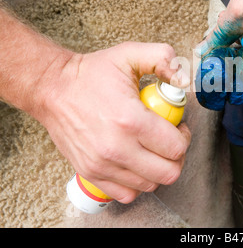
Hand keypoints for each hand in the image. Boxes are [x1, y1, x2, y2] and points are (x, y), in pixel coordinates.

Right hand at [36, 42, 190, 203]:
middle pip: (167, 172)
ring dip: (158, 169)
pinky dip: (138, 182)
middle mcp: (117, 148)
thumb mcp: (130, 54)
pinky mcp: (91, 173)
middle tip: (169, 140)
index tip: (178, 126)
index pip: (176, 147)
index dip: (184, 137)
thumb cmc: (91, 74)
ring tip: (152, 148)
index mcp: (131, 120)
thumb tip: (183, 79)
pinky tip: (137, 162)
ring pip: (150, 185)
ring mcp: (102, 164)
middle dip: (176, 156)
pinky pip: (127, 194)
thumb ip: (163, 58)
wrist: (52, 89)